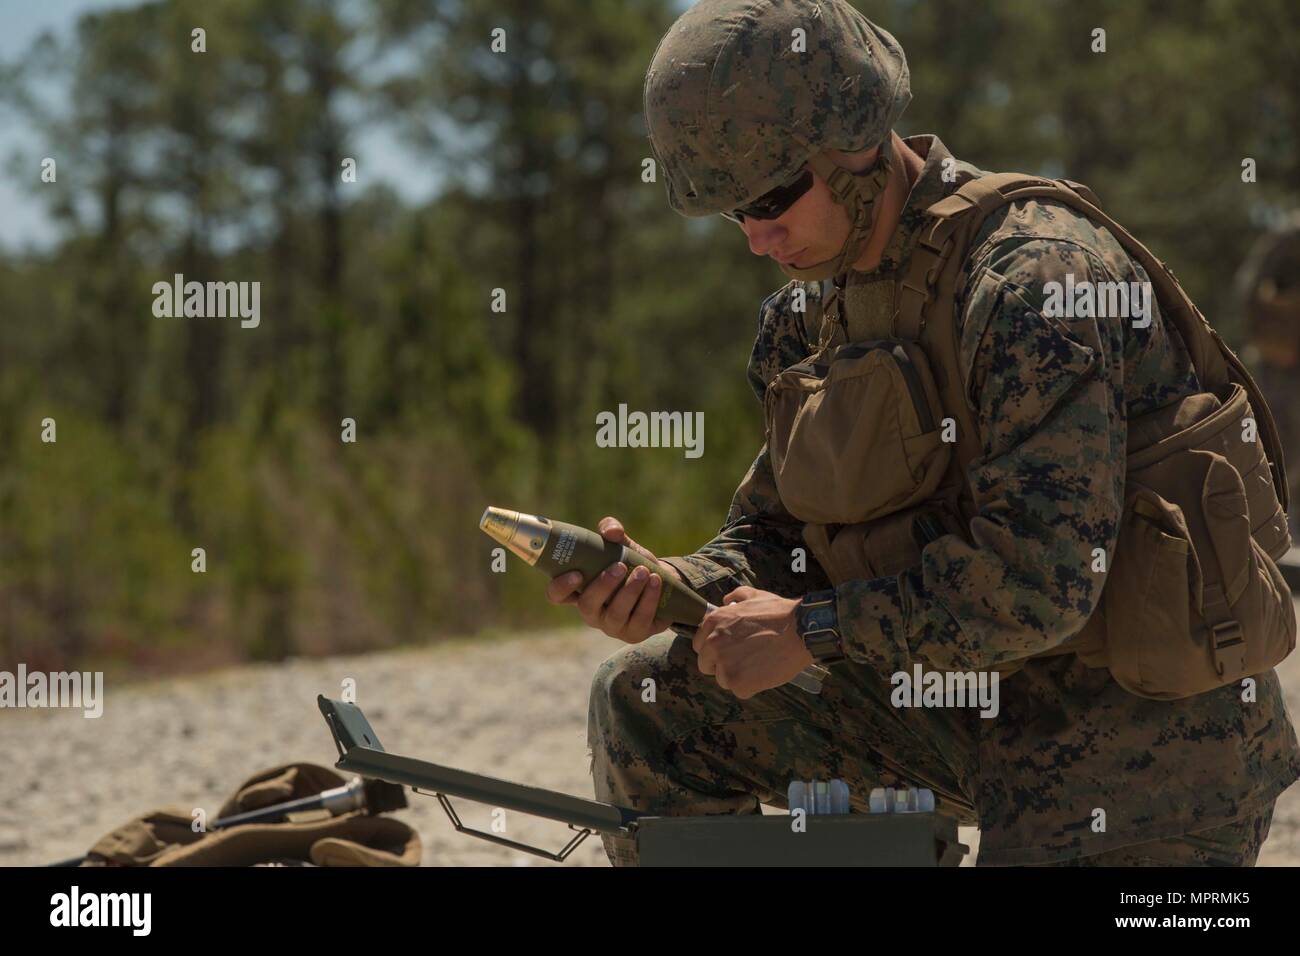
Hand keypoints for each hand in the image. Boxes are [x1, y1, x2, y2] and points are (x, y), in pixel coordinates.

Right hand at [544, 516, 682, 643]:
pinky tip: (655, 581)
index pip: (557, 595)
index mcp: (580, 591)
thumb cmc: (632, 564)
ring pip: (615, 614)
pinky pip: (640, 619)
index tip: (576, 573)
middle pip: (587, 606)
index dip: (561, 587)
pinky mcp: (634, 633)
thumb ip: (613, 533)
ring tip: (644, 571)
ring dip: (630, 591)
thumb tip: (611, 531)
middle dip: (603, 586)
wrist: (661, 583)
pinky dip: (649, 599)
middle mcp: (592, 612)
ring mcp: (612, 626)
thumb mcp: (622, 546)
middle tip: (620, 566)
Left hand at [692, 586, 812, 698]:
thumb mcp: (753, 595)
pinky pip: (740, 691)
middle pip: (706, 664)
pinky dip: (752, 686)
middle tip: (743, 661)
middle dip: (721, 664)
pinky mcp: (739, 683)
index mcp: (713, 622)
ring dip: (737, 676)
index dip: (714, 648)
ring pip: (723, 679)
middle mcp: (713, 644)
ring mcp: (725, 665)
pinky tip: (764, 674)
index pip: (700, 644)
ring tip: (758, 666)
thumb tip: (726, 601)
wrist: (800, 631)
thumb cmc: (779, 612)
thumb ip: (735, 597)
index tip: (728, 650)